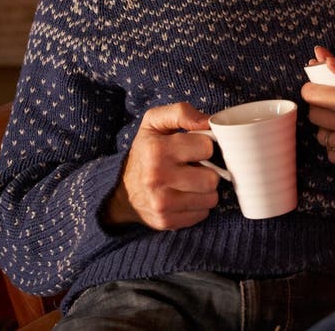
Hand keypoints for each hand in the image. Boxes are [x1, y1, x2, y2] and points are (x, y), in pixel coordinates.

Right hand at [103, 102, 220, 230]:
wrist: (122, 189)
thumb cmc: (146, 149)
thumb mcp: (155, 122)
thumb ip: (182, 112)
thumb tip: (208, 122)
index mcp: (157, 150)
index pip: (207, 147)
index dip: (205, 145)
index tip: (195, 147)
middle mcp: (158, 178)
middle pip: (212, 178)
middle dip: (209, 170)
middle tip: (196, 166)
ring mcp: (162, 203)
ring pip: (211, 198)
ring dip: (205, 189)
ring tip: (191, 181)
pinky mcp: (166, 221)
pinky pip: (202, 213)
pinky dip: (198, 204)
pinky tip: (186, 195)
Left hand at [301, 57, 334, 168]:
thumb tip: (327, 60)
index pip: (311, 95)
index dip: (310, 88)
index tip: (316, 87)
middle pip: (313, 115)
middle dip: (317, 106)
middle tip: (329, 102)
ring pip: (322, 136)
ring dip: (325, 127)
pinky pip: (332, 155)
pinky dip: (333, 147)